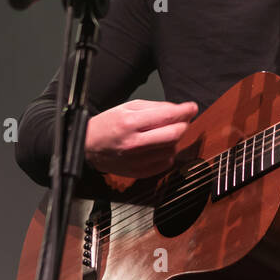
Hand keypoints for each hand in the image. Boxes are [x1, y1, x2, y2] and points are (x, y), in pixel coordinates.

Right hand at [84, 99, 198, 177]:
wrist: (87, 146)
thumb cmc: (107, 125)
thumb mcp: (127, 107)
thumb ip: (154, 107)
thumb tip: (178, 109)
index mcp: (130, 123)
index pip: (168, 116)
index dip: (185, 110)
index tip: (192, 107)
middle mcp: (134, 143)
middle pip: (174, 134)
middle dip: (183, 124)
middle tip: (182, 120)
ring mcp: (137, 160)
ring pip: (172, 148)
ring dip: (174, 139)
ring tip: (164, 133)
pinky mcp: (139, 172)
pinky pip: (165, 163)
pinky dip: (167, 153)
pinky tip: (158, 147)